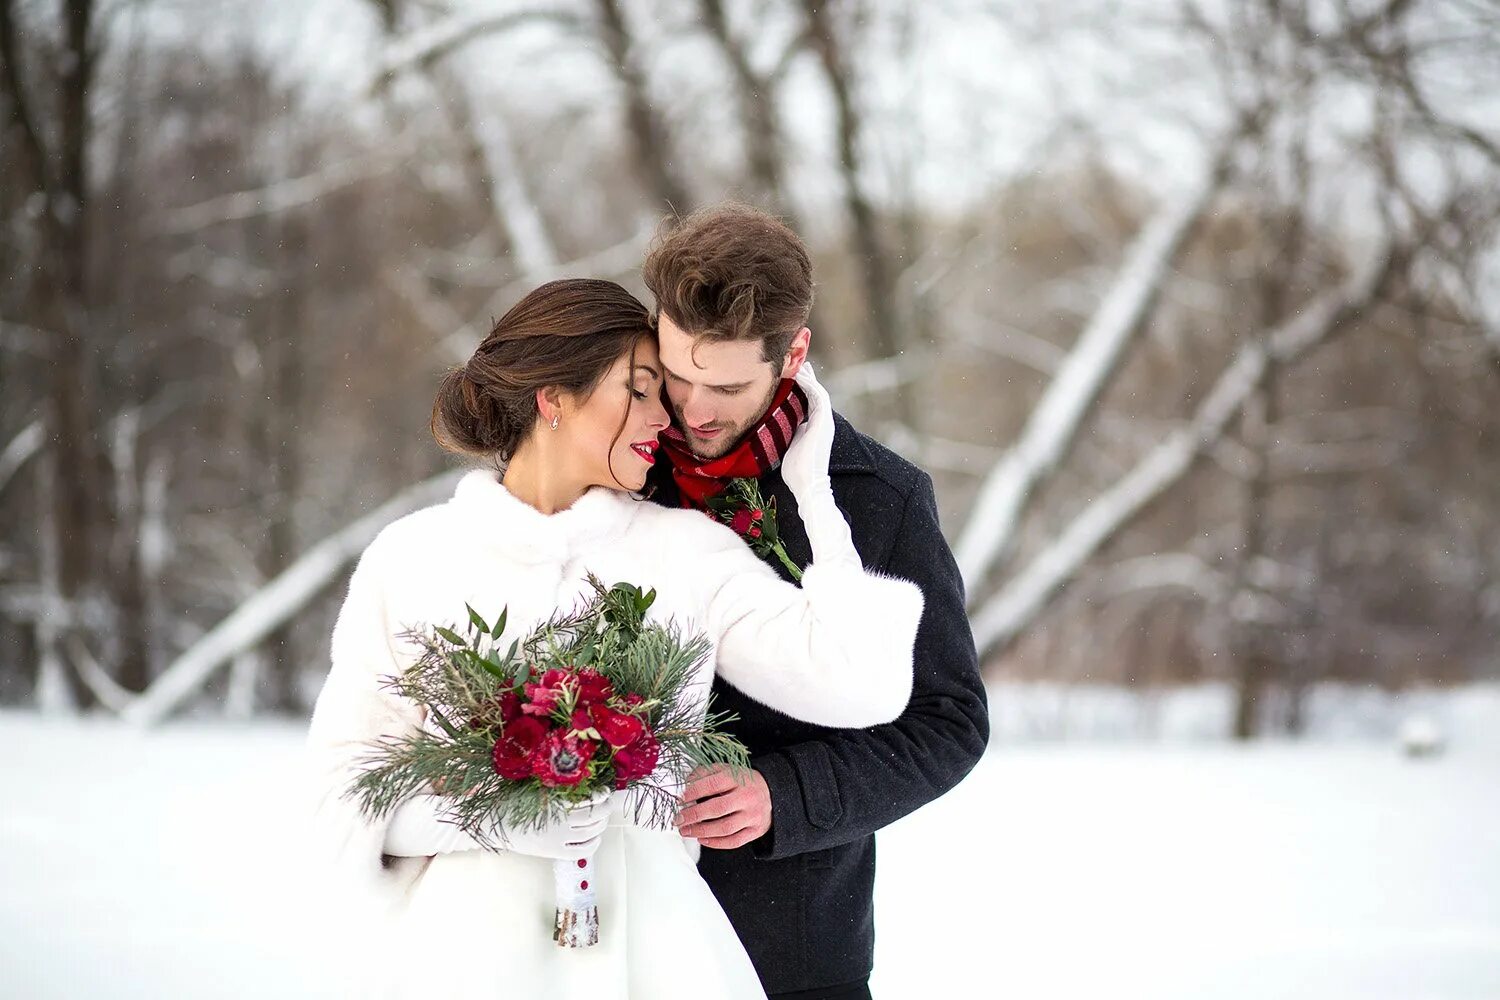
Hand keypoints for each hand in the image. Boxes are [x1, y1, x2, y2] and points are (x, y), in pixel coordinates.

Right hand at [493, 789, 610, 860]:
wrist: (496, 824)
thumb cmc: (515, 800)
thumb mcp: (538, 787)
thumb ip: (559, 786)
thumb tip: (583, 779)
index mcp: (556, 803)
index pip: (590, 799)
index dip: (602, 795)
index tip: (605, 790)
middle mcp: (560, 823)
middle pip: (594, 817)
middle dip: (606, 808)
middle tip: (608, 802)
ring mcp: (558, 840)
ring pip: (591, 833)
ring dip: (602, 823)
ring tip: (603, 817)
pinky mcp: (554, 852)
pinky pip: (581, 851)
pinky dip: (594, 844)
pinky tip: (596, 837)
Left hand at [676, 764, 770, 849]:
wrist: (772, 792)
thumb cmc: (742, 782)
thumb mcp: (726, 770)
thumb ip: (705, 773)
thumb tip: (685, 783)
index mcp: (738, 778)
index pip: (713, 784)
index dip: (693, 792)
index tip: (679, 799)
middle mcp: (747, 797)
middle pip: (718, 808)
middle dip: (694, 815)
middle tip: (678, 819)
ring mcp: (753, 815)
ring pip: (725, 828)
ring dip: (701, 831)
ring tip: (685, 831)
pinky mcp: (756, 830)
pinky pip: (734, 841)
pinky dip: (716, 843)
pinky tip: (702, 839)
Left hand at [778, 362, 833, 493]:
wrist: (807, 484)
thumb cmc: (795, 471)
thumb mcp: (788, 446)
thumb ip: (786, 435)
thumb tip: (772, 427)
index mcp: (812, 427)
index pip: (806, 403)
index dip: (800, 390)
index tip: (791, 379)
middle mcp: (820, 422)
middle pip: (814, 394)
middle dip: (806, 380)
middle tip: (798, 366)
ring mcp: (824, 421)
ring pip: (817, 392)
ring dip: (808, 378)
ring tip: (798, 366)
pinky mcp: (824, 421)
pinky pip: (818, 396)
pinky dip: (810, 384)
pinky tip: (800, 376)